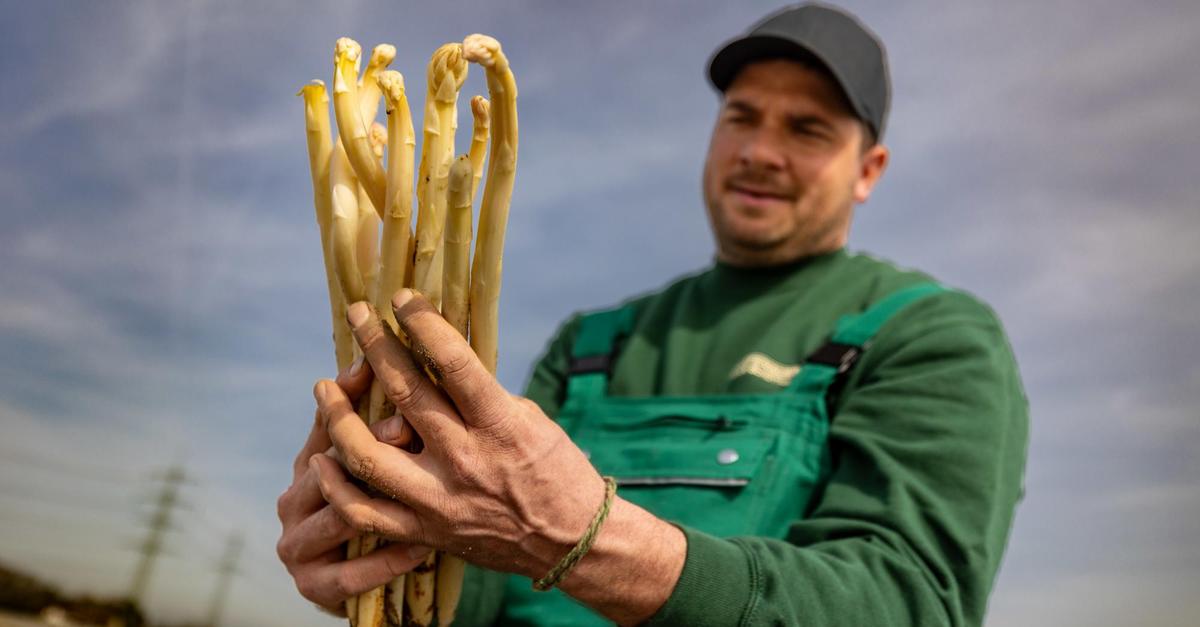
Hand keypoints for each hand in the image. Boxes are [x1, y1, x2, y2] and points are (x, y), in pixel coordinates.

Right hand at [275, 358, 430, 613]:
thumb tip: (369, 363)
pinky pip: (355, 572)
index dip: (348, 398)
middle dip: (371, 443)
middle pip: (332, 467)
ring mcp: (297, 546)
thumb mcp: (371, 457)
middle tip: (410, 428)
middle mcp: (293, 502)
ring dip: (385, 502)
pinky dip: (389, 560)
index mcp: (307, 465)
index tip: (375, 370)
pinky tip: (422, 548)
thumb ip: (371, 416)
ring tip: (426, 488)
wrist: (357, 579)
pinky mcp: (314, 586)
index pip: (323, 426)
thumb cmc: (375, 503)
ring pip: (343, 514)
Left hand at [309, 289, 608, 580]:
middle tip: (357, 315)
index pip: (453, 362)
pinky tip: (322, 460)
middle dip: (375, 345)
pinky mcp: (427, 532)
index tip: (401, 298)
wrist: (572, 543)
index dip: (422, 323)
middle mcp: (466, 460)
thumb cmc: (555, 470)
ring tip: (324, 388)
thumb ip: (480, 397)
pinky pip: (364, 513)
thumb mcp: (529, 421)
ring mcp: (441, 500)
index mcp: (500, 426)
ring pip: (368, 455)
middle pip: (405, 393)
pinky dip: (336, 487)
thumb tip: (435, 361)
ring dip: (338, 416)